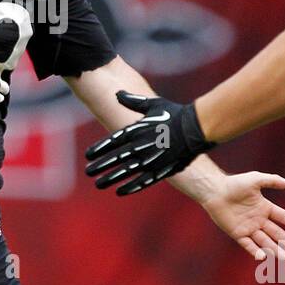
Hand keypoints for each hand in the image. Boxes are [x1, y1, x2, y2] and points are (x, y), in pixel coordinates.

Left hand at [84, 91, 214, 194]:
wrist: (197, 128)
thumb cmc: (175, 114)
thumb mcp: (153, 104)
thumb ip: (133, 101)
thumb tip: (118, 93)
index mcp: (137, 131)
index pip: (112, 142)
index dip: (99, 149)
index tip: (87, 156)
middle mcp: (141, 147)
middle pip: (115, 159)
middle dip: (100, 166)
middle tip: (88, 172)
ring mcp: (151, 160)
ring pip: (126, 172)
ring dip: (110, 179)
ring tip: (98, 184)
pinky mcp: (162, 170)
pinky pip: (143, 181)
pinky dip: (130, 187)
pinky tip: (120, 191)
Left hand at [202, 172, 284, 259]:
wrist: (215, 191)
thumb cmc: (234, 183)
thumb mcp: (256, 179)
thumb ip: (273, 181)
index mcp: (264, 207)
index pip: (281, 216)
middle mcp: (257, 219)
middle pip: (274, 232)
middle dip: (284, 240)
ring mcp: (248, 227)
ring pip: (264, 241)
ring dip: (274, 249)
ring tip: (284, 256)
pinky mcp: (237, 233)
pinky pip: (248, 244)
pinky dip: (255, 251)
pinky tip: (263, 256)